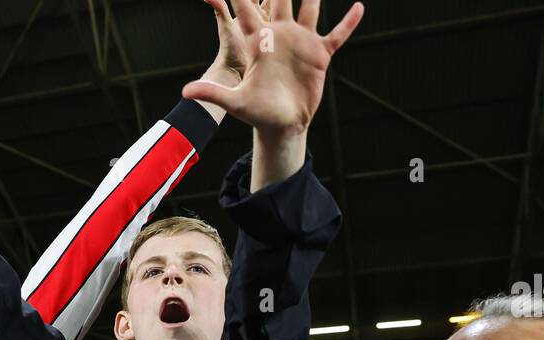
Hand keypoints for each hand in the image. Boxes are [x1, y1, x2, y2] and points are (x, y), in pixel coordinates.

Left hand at [182, 0, 362, 137]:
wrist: (281, 125)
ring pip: (310, 9)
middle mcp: (280, 36)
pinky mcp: (319, 55)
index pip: (247, 9)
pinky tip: (359, 7)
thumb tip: (185, 94)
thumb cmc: (256, 113)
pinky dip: (348, 23)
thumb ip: (212, 93)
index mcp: (259, 42)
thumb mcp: (235, 101)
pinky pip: (337, 35)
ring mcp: (301, 42)